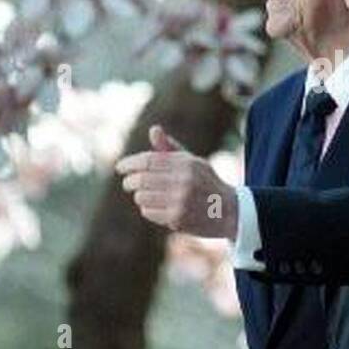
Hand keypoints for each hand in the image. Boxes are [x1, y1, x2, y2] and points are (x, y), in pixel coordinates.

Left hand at [115, 126, 238, 239]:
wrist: (229, 211)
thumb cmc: (206, 183)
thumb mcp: (193, 162)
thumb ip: (170, 148)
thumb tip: (153, 130)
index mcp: (186, 163)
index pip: (149, 160)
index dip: (130, 163)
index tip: (120, 167)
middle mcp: (183, 181)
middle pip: (142, 179)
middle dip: (130, 181)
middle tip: (128, 183)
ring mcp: (180, 201)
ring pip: (142, 196)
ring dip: (140, 196)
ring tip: (147, 195)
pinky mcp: (177, 218)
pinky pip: (148, 211)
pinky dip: (148, 209)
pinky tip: (158, 207)